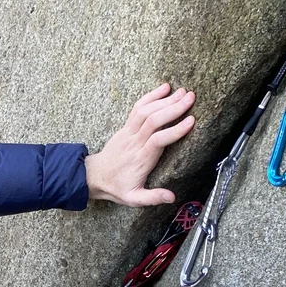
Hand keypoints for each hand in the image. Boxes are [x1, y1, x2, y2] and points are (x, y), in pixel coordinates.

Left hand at [84, 83, 194, 205]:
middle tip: (191, 98)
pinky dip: (151, 96)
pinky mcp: (126, 127)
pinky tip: (164, 88)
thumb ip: (152, 197)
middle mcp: (135, 142)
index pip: (158, 140)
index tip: (191, 121)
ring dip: (164, 99)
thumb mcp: (133, 198)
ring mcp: (129, 132)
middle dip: (173, 108)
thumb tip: (172, 197)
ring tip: (183, 92)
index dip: (175, 130)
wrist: (94, 176)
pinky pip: (138, 108)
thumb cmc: (117, 187)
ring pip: (146, 111)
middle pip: (153, 121)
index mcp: (141, 159)